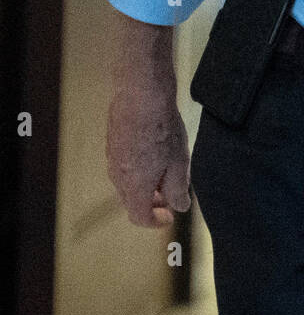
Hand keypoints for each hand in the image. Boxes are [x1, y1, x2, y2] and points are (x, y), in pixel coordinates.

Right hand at [107, 68, 191, 227]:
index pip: (139, 217)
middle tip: (170, 195)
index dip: (155, 221)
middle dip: (151, 203)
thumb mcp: (178, 163)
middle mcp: (118, 176)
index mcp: (134, 186)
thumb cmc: (161, 127)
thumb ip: (178, 189)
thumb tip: (179, 206)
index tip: (169, 216)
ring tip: (165, 171)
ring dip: (144, 185)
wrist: (141, 94)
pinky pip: (122, 164)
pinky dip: (137, 168)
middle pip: (132, 201)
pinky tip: (154, 152)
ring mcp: (112, 158)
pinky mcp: (112, 142)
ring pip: (126, 182)